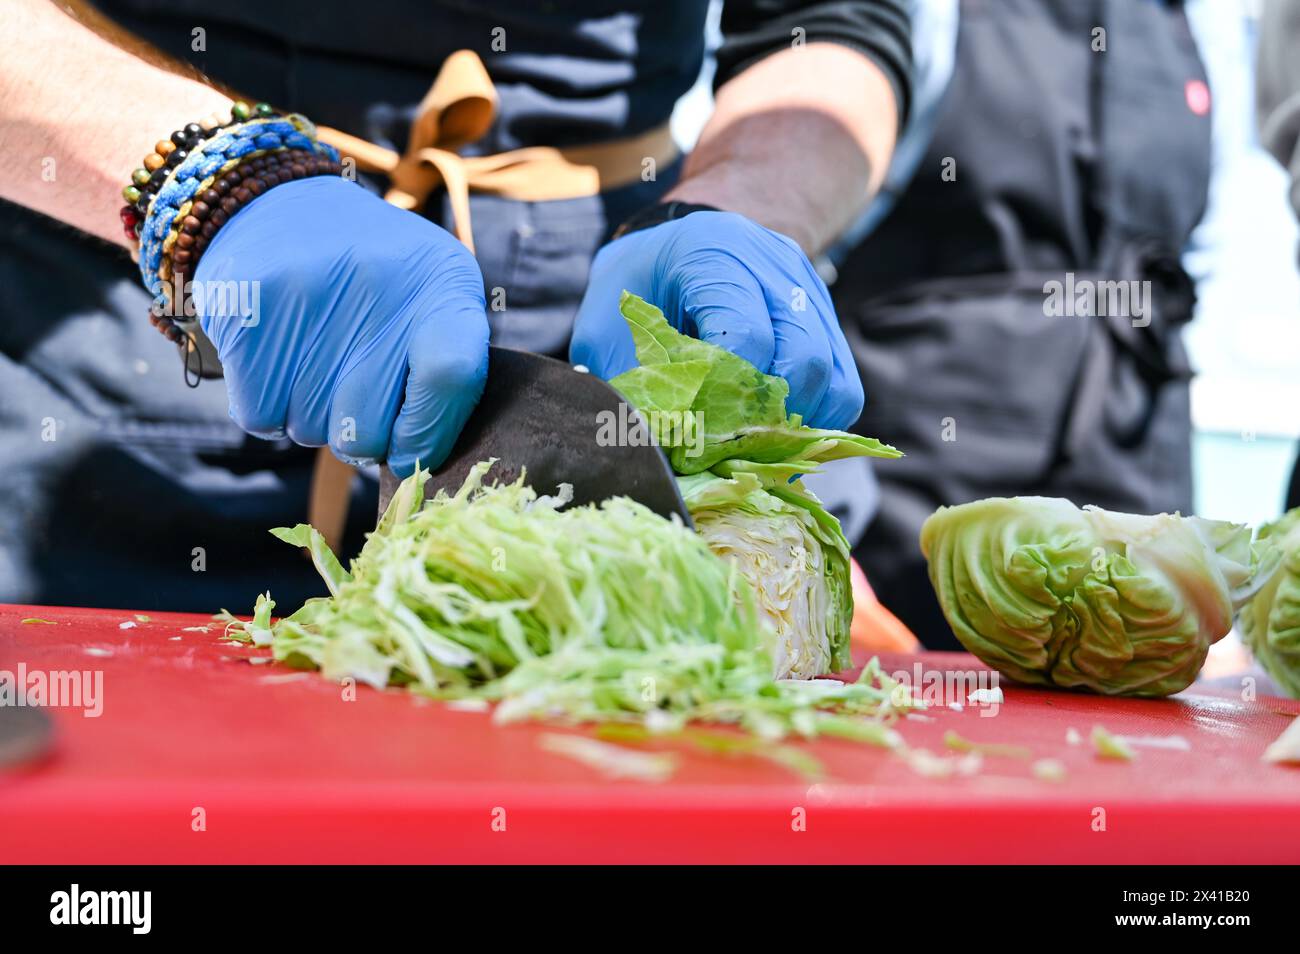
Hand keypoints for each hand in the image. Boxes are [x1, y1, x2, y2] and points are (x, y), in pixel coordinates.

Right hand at [194, 176, 488, 475]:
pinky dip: (268, 406)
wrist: (276, 207)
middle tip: (356, 393)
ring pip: (308, 432)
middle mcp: (376, 284)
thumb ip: (446, 377)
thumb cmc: (378, 279)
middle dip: (361, 438)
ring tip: (317, 356)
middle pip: (365, 431)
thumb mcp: (435, 299)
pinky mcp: (243, 313)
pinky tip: (280, 357)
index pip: (450, 376)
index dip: (428, 435)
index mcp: (441, 284)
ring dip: (312, 417)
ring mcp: (304, 297)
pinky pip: (259, 417)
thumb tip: (417, 465)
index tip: (411, 449)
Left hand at [570, 210, 863, 428]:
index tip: (694, 426)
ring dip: (793, 427)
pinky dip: (812, 422)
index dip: (723, 394)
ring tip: (748, 445)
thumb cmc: (640, 281)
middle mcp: (777, 269)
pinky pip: (842, 389)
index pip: (747, 335)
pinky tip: (771, 433)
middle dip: (764, 419)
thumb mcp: (607, 321)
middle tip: (725, 445)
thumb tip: (643, 449)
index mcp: (717, 255)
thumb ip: (621, 379)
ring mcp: (812, 294)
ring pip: (833, 381)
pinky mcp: (828, 322)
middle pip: (804, 360)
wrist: (686, 234)